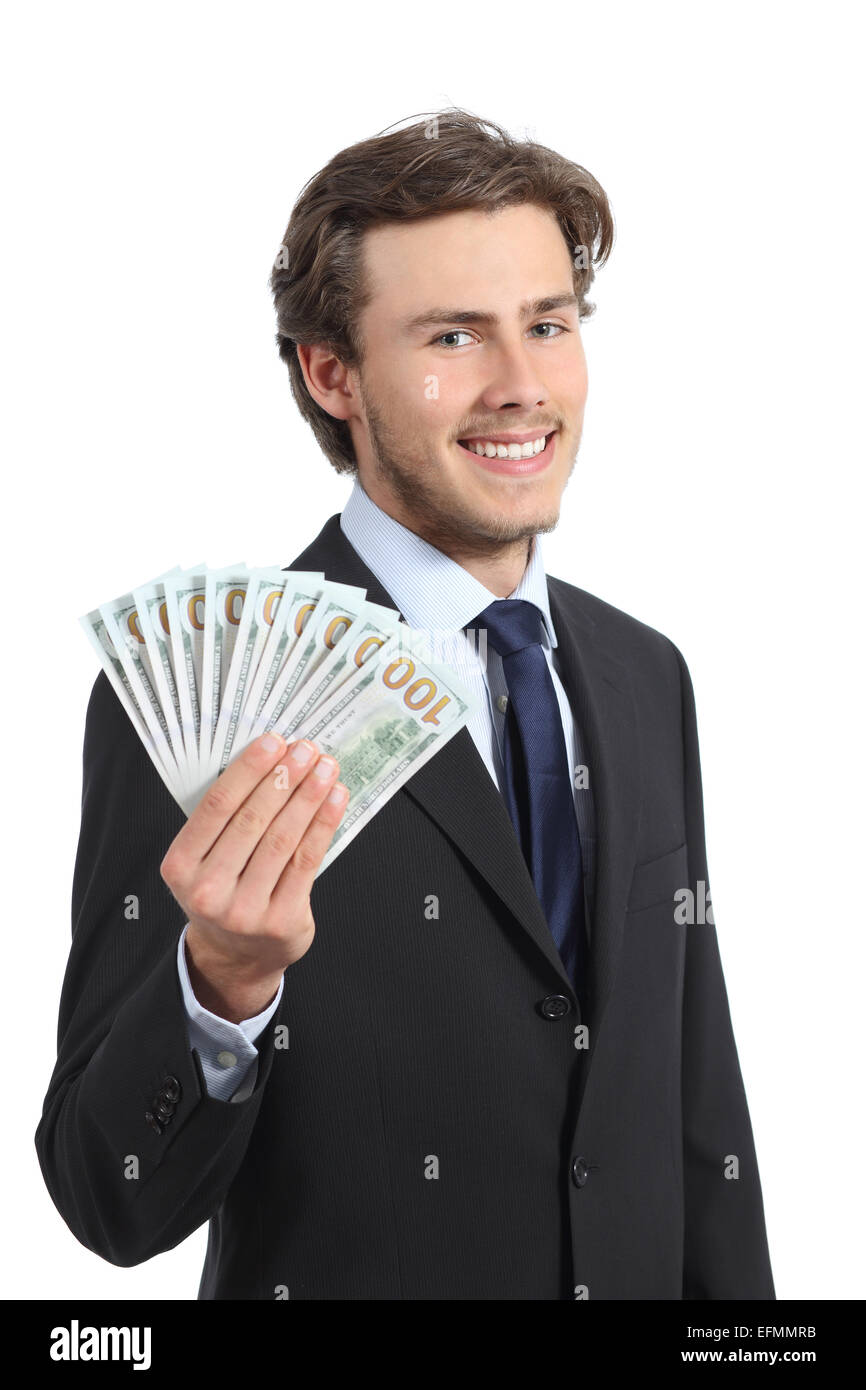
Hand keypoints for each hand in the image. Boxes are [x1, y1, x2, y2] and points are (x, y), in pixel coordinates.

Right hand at [160, 732, 347, 1020]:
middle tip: (305, 749)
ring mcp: (245, 909)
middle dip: (284, 777)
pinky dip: (323, 824)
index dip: (248, 769)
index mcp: (180, 867)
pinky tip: (335, 800)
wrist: (235, 956)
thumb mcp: (204, 860)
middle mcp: (208, 890)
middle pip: (252, 820)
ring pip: (283, 838)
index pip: (217, 806)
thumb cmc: (224, 891)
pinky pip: (307, 861)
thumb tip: (270, 759)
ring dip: (308, 796)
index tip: (273, 741)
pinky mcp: (281, 919)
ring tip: (325, 768)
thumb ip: (225, 819)